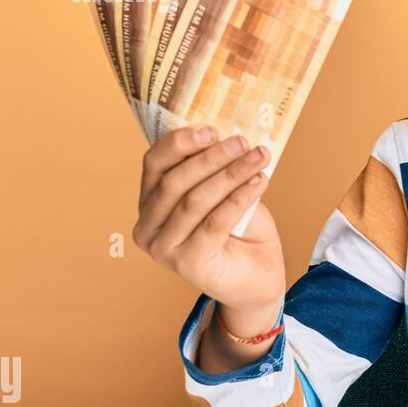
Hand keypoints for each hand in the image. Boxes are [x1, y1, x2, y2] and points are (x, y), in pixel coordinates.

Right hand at [132, 125, 285, 324]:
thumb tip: (231, 136)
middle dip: (211, 157)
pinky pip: (214, 222)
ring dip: (230, 174)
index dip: (180, 142)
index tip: (212, 128)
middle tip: (243, 141)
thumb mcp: (227, 192)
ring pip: (195, 201)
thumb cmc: (240, 231)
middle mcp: (148, 227)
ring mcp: (163, 249)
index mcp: (149, 203)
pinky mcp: (187, 264)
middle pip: (174, 181)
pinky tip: (260, 182)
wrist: (257, 278)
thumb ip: (218, 170)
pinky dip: (239, 198)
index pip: (154, 164)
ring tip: (259, 158)